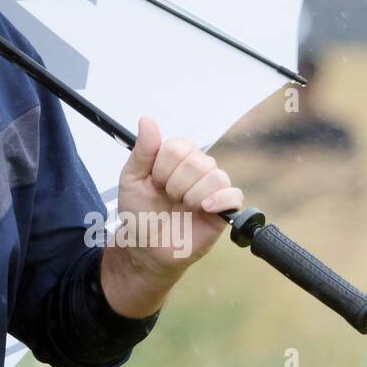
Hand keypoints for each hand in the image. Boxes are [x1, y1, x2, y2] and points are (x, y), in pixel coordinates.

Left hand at [114, 115, 243, 276]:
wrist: (146, 247)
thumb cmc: (139, 213)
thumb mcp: (131, 180)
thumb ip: (142, 151)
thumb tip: (147, 120)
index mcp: (176, 159)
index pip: (179, 146)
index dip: (163, 167)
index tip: (154, 182)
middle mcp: (197, 170)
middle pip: (197, 161)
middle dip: (175, 183)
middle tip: (167, 197)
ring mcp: (212, 189)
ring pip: (215, 176)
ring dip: (192, 194)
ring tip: (182, 206)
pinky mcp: (224, 210)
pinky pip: (234, 195)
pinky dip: (219, 200)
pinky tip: (203, 208)